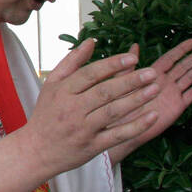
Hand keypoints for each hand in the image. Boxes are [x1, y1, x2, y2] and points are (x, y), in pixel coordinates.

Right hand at [21, 39, 161, 176]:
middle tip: (152, 73)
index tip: (133, 57)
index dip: (112, 65)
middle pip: (104, 92)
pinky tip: (152, 116)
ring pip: (113, 112)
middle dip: (130, 81)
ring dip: (136, 100)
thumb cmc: (46, 114)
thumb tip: (92, 40)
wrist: (36, 151)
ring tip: (155, 88)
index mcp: (63, 91)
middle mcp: (72, 109)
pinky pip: (117, 135)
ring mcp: (83, 129)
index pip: (90, 74)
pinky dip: (136, 126)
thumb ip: (72, 61)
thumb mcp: (52, 84)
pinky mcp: (92, 147)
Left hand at [107, 39, 191, 162]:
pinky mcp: (177, 107)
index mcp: (152, 74)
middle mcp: (164, 82)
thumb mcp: (123, 81)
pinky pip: (191, 94)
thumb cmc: (119, 104)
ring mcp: (172, 94)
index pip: (170, 58)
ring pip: (190, 78)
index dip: (181, 50)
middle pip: (184, 66)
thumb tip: (134, 45)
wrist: (123, 128)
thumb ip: (131, 65)